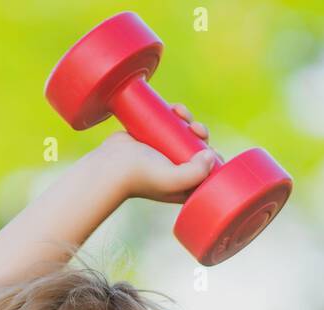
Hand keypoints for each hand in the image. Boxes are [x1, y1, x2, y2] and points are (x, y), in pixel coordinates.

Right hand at [93, 102, 221, 203]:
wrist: (110, 165)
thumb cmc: (140, 176)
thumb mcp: (173, 180)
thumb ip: (196, 173)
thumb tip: (210, 154)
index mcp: (182, 186)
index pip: (207, 173)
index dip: (214, 158)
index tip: (209, 149)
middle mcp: (174, 170)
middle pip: (198, 148)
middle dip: (202, 134)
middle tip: (196, 130)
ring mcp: (163, 152)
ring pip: (185, 132)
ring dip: (190, 119)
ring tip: (182, 114)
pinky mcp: (152, 137)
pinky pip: (170, 122)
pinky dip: (176, 113)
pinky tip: (177, 109)